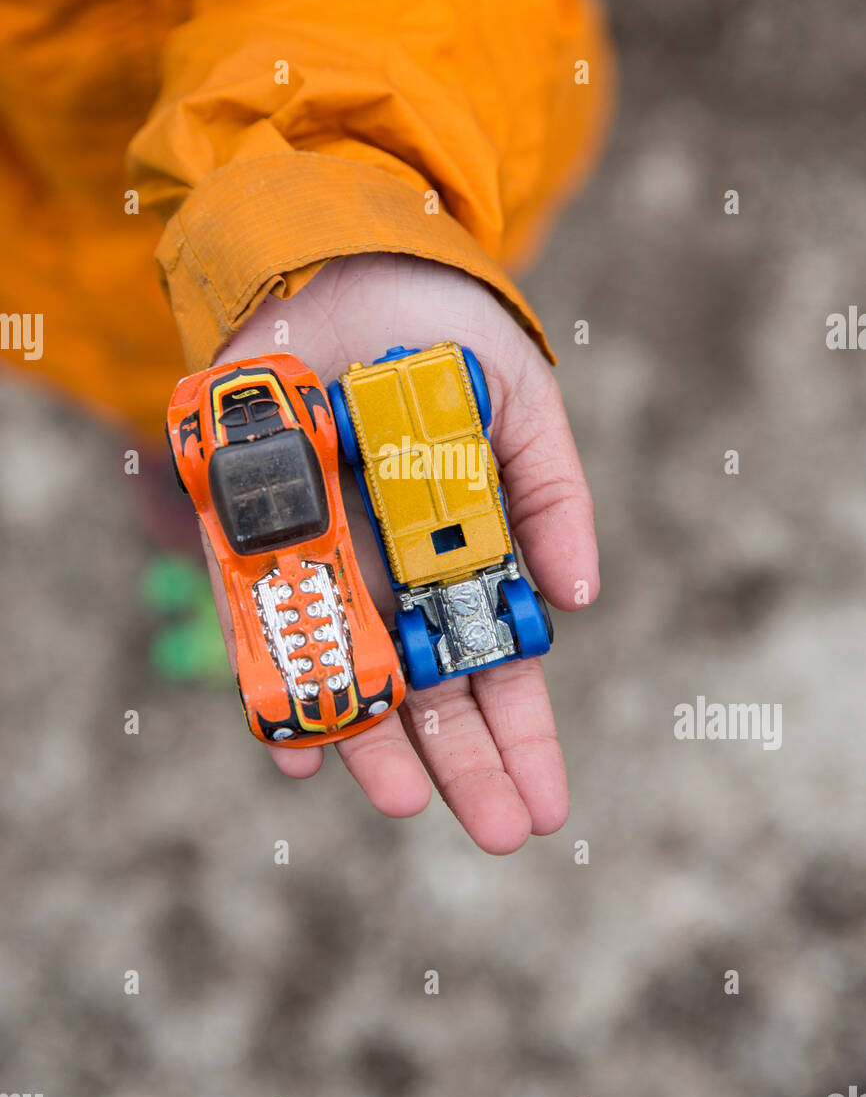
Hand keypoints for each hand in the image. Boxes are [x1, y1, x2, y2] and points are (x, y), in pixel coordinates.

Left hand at [204, 253, 597, 853]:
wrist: (340, 262)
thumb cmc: (440, 330)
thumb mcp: (523, 404)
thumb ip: (554, 493)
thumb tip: (581, 597)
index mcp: (463, 549)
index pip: (500, 661)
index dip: (524, 732)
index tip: (546, 803)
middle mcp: (394, 571)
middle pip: (432, 688)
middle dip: (463, 763)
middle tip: (496, 834)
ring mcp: (325, 559)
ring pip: (352, 672)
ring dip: (376, 742)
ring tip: (401, 802)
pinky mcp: (254, 537)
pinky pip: (263, 624)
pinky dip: (278, 685)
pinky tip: (300, 750)